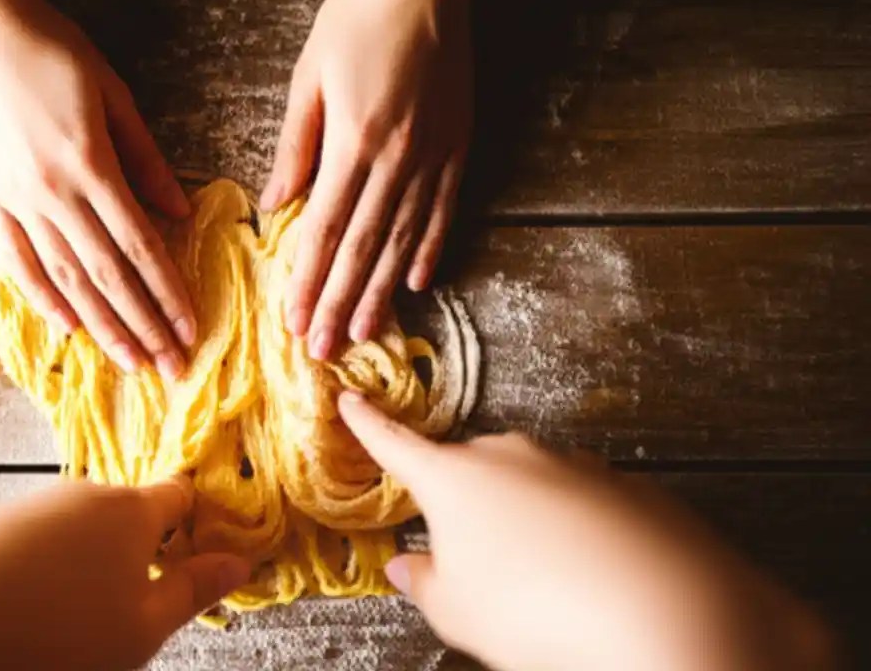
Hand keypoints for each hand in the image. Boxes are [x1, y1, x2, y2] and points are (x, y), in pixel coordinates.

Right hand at [0, 0, 195, 376]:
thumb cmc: (56, 55)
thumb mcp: (116, 98)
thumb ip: (148, 161)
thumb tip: (181, 213)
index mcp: (91, 165)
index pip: (140, 248)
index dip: (168, 294)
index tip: (191, 330)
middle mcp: (53, 192)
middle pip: (107, 276)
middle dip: (144, 327)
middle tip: (171, 368)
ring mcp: (15, 200)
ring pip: (64, 278)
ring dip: (101, 325)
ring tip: (130, 361)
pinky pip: (16, 261)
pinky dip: (42, 297)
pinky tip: (67, 327)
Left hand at [0, 477, 250, 670]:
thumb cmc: (48, 636)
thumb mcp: (139, 629)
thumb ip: (191, 591)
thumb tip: (238, 564)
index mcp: (130, 510)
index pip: (179, 496)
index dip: (194, 525)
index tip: (199, 559)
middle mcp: (80, 494)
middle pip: (126, 517)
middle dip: (133, 559)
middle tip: (127, 617)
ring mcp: (28, 508)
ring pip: (75, 537)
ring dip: (83, 575)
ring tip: (66, 633)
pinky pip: (31, 549)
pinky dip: (36, 581)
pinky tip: (21, 623)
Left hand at [262, 0, 474, 358]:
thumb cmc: (359, 21)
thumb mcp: (309, 77)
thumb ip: (294, 147)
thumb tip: (276, 206)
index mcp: (353, 143)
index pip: (323, 230)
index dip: (307, 282)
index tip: (295, 322)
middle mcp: (397, 160)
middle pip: (362, 248)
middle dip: (339, 303)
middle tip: (324, 348)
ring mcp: (433, 157)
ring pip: (402, 240)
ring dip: (380, 291)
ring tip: (364, 332)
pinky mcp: (458, 148)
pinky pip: (443, 210)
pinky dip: (429, 249)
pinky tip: (416, 282)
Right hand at [338, 392, 837, 670]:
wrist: (663, 609)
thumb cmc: (537, 612)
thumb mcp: (457, 612)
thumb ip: (424, 582)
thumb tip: (407, 566)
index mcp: (454, 478)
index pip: (396, 443)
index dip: (367, 424)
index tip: (349, 399)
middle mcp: (510, 456)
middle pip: (469, 471)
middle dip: (466, 507)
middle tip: (476, 567)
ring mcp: (572, 465)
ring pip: (529, 487)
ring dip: (525, 522)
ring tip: (542, 587)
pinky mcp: (625, 484)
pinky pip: (583, 504)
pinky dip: (577, 532)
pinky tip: (589, 579)